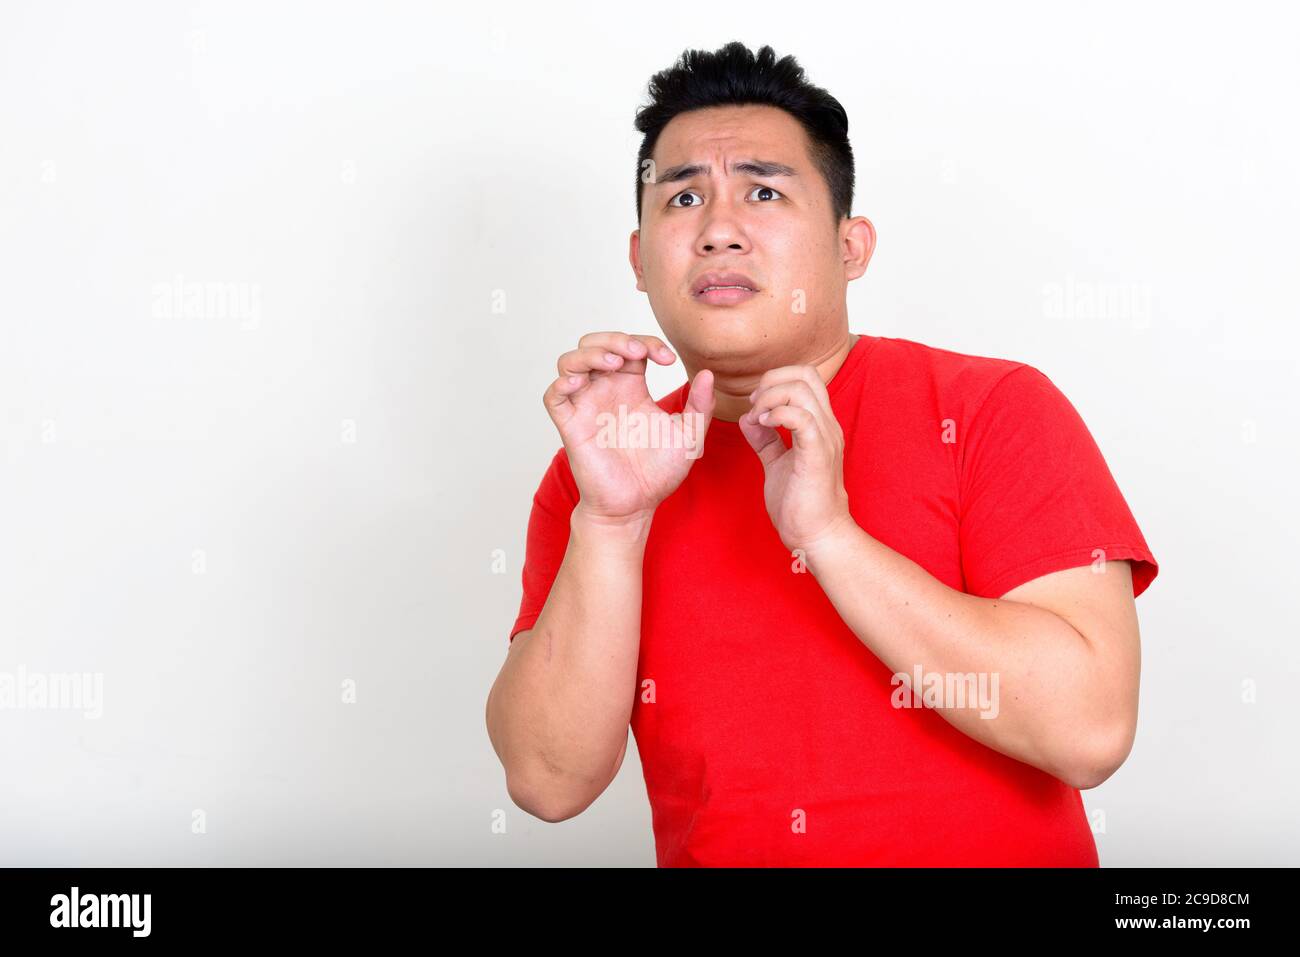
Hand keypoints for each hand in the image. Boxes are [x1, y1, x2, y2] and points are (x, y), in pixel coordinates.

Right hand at [543, 331, 714, 522]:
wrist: (636, 505)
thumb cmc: (658, 473)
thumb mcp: (689, 436)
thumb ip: (701, 406)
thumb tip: (708, 375)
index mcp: (631, 387)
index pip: (631, 347)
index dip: (648, 342)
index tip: (669, 360)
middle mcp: (605, 391)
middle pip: (595, 344)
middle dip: (615, 339)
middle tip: (638, 353)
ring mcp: (586, 406)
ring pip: (570, 361)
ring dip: (590, 353)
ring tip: (613, 363)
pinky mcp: (571, 425)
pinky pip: (554, 395)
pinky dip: (562, 382)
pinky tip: (581, 382)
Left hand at [739, 364, 854, 552]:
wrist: (817, 535)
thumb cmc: (800, 504)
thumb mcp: (777, 464)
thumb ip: (766, 440)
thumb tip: (749, 420)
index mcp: (819, 425)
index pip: (805, 377)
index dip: (775, 381)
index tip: (755, 405)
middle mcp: (826, 426)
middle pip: (805, 375)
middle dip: (771, 383)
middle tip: (754, 407)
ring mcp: (824, 438)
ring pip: (801, 390)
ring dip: (770, 398)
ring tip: (757, 418)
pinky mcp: (816, 454)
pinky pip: (801, 418)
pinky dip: (777, 414)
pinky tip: (763, 426)